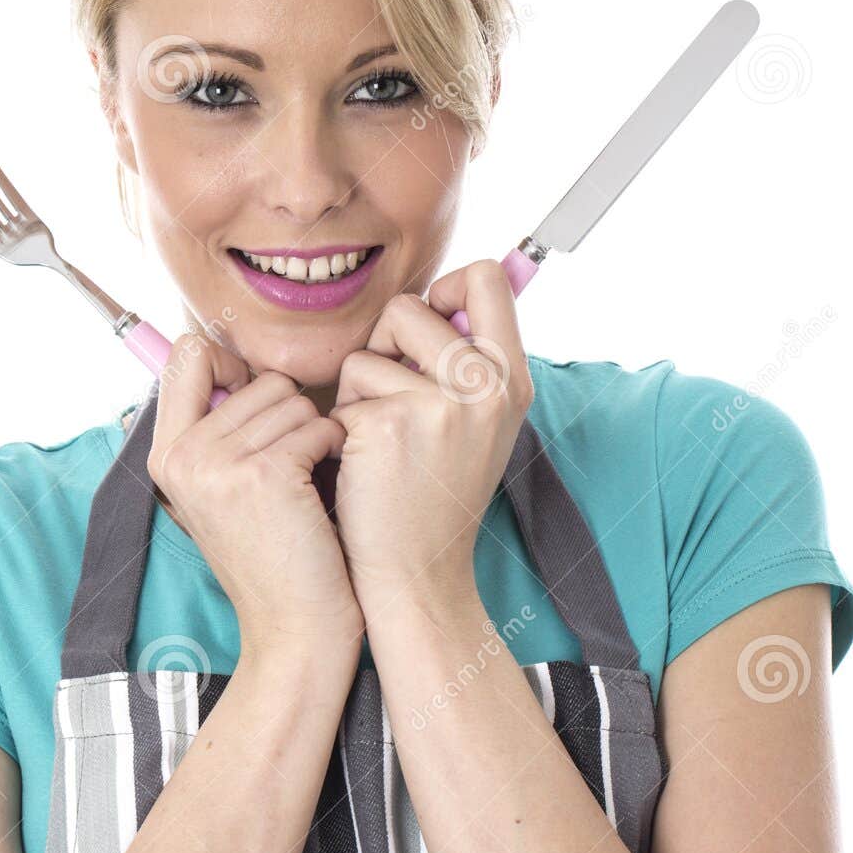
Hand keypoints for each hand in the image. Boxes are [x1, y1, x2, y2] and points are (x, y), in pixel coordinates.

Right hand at [148, 335, 364, 658]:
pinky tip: (326, 491)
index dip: (235, 365)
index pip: (189, 355)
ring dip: (316, 435)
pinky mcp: (263, 474)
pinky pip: (318, 425)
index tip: (261, 402)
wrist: (295, 631)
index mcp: (164, 454)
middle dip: (291, 413)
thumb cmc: (276, 557)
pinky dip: (335, 450)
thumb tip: (234, 360)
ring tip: (308, 486)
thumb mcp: (222, 492)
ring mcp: (217, 464)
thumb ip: (218, 430)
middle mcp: (181, 454)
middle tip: (293, 470)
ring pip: (293, 399)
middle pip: (257, 377)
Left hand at [328, 259, 533, 616]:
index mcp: (511, 381)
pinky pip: (343, 392)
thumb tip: (446, 292)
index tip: (428, 323)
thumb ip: (470, 361)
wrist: (417, 575)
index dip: (444, 287)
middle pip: (410, 305)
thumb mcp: (479, 426)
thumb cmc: (435, 498)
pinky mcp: (390, 423)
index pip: (487, 278)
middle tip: (390, 398)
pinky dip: (340, 425)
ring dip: (357, 390)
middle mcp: (485, 386)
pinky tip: (360, 466)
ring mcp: (440, 404)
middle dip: (384, 345)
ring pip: (368, 349)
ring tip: (377, 440)